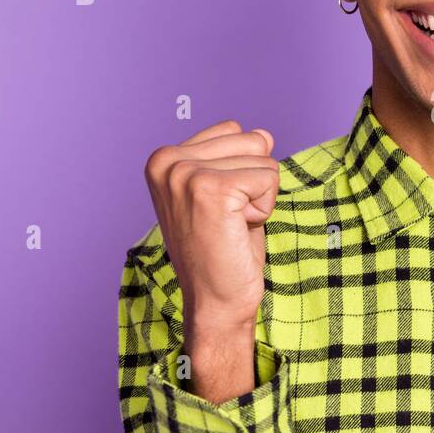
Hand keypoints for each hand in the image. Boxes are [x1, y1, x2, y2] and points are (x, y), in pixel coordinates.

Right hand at [143, 119, 278, 334]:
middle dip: (254, 182)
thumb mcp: (223, 191)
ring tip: (232, 225)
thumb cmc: (221, 249)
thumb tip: (264, 133)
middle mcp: (168, 160)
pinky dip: (264, 208)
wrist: (215, 301)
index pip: (235, 131)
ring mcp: (186, 174)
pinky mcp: (212, 190)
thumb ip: (236, 156)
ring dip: (259, 197)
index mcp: (163, 158)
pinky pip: (269, 178)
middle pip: (253, 141)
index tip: (219, 206)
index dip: (241, 170)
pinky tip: (238, 230)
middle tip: (228, 219)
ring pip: (265, 158)